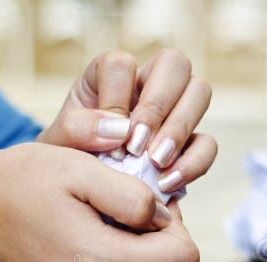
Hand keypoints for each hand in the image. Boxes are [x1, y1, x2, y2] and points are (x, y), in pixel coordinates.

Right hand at [0, 143, 202, 261]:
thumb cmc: (25, 181)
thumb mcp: (83, 168)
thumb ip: (134, 196)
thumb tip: (165, 219)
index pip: (185, 261)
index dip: (179, 228)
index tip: (150, 206)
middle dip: (174, 247)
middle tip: (143, 218)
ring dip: (153, 256)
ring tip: (118, 224)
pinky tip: (100, 238)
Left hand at [37, 48, 216, 193]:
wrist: (80, 194)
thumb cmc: (66, 162)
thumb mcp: (58, 144)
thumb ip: (76, 129)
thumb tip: (119, 129)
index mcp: (108, 76)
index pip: (122, 64)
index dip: (117, 97)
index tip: (111, 135)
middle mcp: (146, 85)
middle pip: (175, 63)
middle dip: (158, 106)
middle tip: (137, 146)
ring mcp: (173, 112)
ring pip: (199, 92)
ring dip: (180, 129)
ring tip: (155, 164)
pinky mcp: (190, 145)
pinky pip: (208, 144)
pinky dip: (193, 163)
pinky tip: (166, 184)